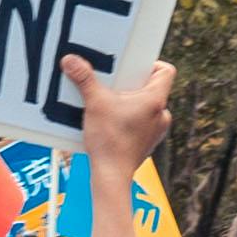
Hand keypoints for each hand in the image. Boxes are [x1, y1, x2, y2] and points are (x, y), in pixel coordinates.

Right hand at [74, 45, 178, 175]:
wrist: (112, 176)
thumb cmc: (110, 141)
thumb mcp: (94, 103)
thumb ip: (84, 79)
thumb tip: (71, 60)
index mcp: (155, 100)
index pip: (165, 71)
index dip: (150, 64)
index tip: (131, 67)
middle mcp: (161, 115)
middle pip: (152, 88)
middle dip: (131, 84)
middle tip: (113, 84)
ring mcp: (156, 130)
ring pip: (146, 106)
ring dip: (129, 103)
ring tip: (109, 104)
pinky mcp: (147, 142)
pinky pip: (141, 122)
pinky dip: (128, 119)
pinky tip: (110, 122)